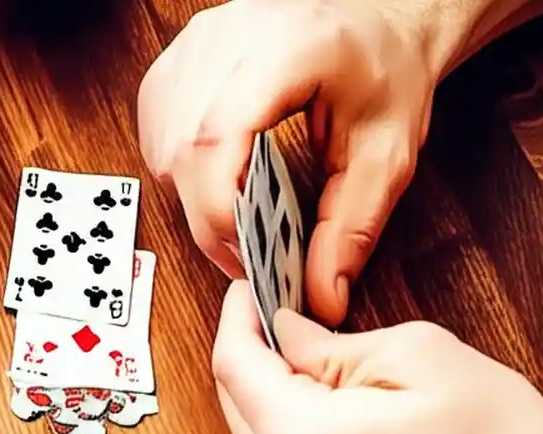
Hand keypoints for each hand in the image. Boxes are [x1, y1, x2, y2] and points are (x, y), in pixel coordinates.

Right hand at [138, 0, 446, 324]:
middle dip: (206, 216)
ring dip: (189, 192)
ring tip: (236, 213)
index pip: (215, 140)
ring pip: (160, 141)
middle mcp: (228, 39)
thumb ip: (352, 228)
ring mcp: (196, 44)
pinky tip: (215, 175)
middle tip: (244, 252)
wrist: (379, 17)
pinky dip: (176, 164)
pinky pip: (155, 124)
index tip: (245, 258)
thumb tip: (320, 297)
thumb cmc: (384, 69)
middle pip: (180, 148)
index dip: (217, 213)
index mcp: (284, 51)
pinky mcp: (181, 56)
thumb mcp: (386, 154)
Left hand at [212, 282, 542, 433]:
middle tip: (274, 304)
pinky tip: (313, 389)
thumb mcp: (418, 358)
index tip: (248, 284)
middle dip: (249, 346)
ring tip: (300, 342)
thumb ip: (334, 344)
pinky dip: (281, 415)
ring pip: (249, 425)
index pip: (233, 363)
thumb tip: (287, 332)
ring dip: (264, 381)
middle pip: (233, 397)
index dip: (237, 315)